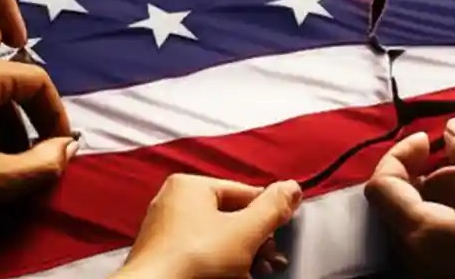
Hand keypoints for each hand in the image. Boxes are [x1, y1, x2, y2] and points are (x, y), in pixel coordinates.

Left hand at [114, 175, 300, 277]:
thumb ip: (272, 208)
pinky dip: (217, 265)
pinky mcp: (161, 256)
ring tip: (254, 271)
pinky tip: (231, 277)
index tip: (281, 233)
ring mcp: (164, 230)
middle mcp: (172, 202)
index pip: (244, 192)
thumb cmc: (195, 260)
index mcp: (190, 185)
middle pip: (229, 218)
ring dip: (240, 256)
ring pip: (215, 238)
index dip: (267, 214)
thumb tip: (292, 187)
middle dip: (254, 241)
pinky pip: (198, 253)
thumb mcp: (245, 231)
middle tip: (270, 259)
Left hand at [366, 119, 454, 278]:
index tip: (430, 139)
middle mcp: (418, 264)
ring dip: (439, 198)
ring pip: (416, 228)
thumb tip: (452, 130)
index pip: (381, 186)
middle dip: (425, 175)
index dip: (400, 154)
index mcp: (425, 238)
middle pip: (396, 207)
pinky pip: (433, 250)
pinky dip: (449, 223)